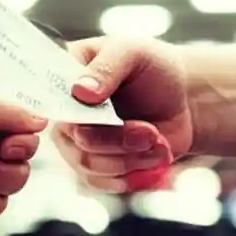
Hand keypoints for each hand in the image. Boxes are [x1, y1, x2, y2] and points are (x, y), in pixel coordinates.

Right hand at [54, 37, 193, 192]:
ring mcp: (79, 144)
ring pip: (91, 166)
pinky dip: (135, 173)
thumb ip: (107, 67)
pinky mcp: (98, 168)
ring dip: (131, 158)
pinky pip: (105, 183)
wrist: (182, 98)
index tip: (107, 116)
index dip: (74, 117)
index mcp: (65, 79)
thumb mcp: (134, 52)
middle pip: (76, 141)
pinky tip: (153, 155)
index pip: (52, 104)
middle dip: (118, 140)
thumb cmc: (154, 67)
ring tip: (157, 140)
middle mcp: (66, 115)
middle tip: (149, 131)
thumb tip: (80, 91)